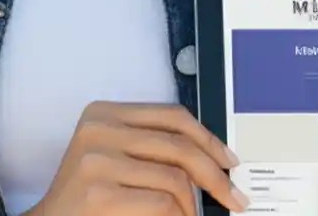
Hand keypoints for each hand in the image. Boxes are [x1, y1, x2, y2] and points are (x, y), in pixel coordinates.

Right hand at [27, 101, 248, 215]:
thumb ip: (152, 148)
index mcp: (103, 113)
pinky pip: (161, 203)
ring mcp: (96, 161)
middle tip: (233, 196)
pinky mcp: (98, 194)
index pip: (172, 116)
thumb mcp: (113, 158)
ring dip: (194, 205)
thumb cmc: (84, 197)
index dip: (208, 138)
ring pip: (174, 177)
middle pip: (179, 145)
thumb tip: (212, 158)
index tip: (228, 160)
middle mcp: (98, 130)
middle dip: (215, 174)